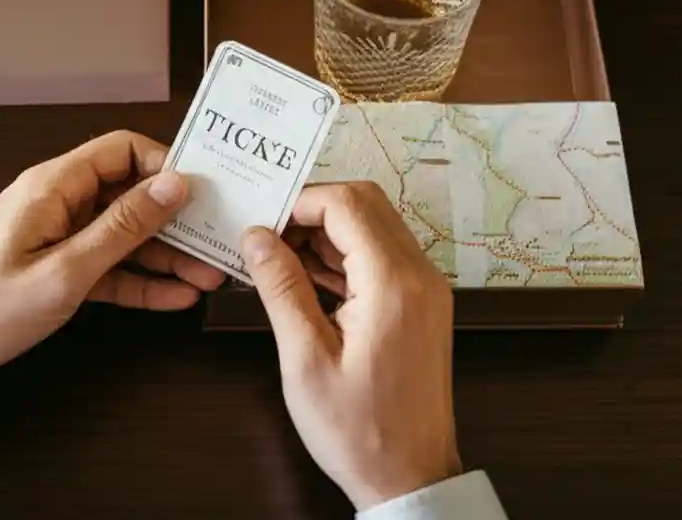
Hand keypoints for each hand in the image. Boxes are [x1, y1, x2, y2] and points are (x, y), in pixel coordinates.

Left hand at [0, 130, 224, 415]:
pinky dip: (138, 281)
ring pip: (123, 236)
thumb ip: (122, 228)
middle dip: (177, 220)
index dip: (167, 167)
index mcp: (53, 187)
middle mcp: (56, 203)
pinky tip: (174, 298)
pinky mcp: (53, 270)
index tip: (207, 193)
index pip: (122, 151)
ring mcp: (55, 238)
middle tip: (220, 243)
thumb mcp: (64, 271)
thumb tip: (174, 186)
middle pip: (129, 196)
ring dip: (165, 256)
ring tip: (210, 278)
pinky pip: (106, 267)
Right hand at [238, 182, 460, 510]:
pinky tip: (304, 282)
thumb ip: (281, 288)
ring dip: (324, 235)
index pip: (347, 204)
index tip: (260, 221)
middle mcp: (419, 276)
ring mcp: (425, 290)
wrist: (410, 477)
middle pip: (364, 205)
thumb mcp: (305, 359)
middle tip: (265, 238)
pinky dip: (342, 258)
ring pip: (372, 228)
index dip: (298, 203)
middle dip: (310, 212)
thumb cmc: (359, 431)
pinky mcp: (421, 305)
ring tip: (276, 262)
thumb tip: (256, 238)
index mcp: (394, 284)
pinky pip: (380, 258)